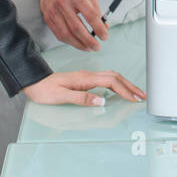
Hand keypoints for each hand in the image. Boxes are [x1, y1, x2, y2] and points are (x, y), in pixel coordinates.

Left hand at [23, 70, 145, 105]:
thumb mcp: (61, 96)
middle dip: (130, 86)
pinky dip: (117, 84)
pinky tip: (118, 89)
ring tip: (134, 93)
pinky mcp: (84, 80)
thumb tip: (101, 101)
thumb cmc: (45, 90)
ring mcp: (87, 76)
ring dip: (125, 84)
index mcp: (85, 79)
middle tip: (142, 96)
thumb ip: (81, 98)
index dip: (125, 91)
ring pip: (112, 77)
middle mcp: (88, 75)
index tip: (134, 99)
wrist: (34, 82)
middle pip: (116, 77)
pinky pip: (106, 79)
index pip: (111, 82)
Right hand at [32, 0, 107, 50]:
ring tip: (88, 48)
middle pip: (77, 28)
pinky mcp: (48, 17)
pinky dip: (69, 41)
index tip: (105, 36)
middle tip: (97, 47)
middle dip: (89, 41)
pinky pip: (58, 34)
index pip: (90, 16)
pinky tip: (76, 43)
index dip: (99, 29)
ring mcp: (54, 12)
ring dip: (78, 44)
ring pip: (66, 34)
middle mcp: (64, 4)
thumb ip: (97, 10)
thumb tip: (104, 27)